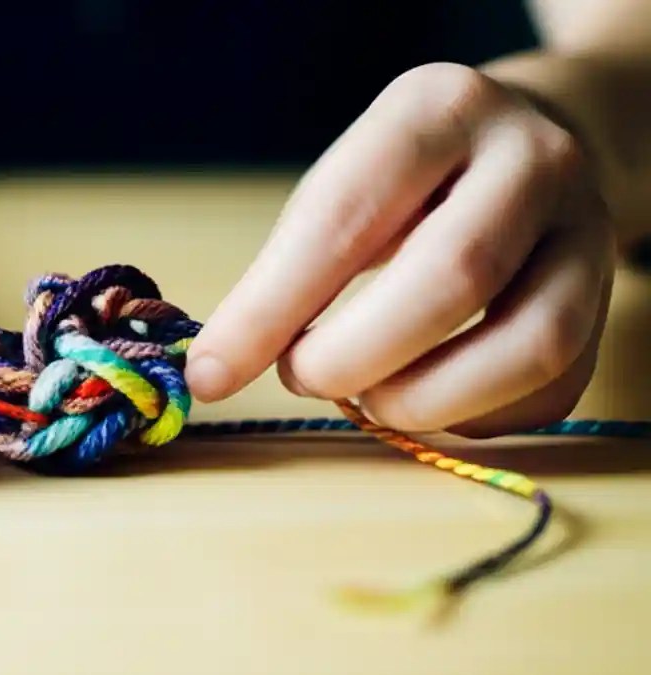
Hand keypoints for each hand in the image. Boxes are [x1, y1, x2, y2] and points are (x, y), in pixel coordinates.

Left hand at [187, 63, 615, 436]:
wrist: (533, 145)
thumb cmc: (411, 181)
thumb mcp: (347, 185)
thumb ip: (289, 268)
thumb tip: (218, 369)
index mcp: (437, 110)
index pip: (344, 217)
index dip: (271, 306)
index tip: (213, 371)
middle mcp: (530, 158)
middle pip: (450, 280)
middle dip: (354, 356)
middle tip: (302, 377)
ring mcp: (586, 228)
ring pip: (528, 345)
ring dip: (424, 399)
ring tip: (368, 397)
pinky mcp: (607, 297)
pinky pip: (551, 389)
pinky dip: (473, 418)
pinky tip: (428, 400)